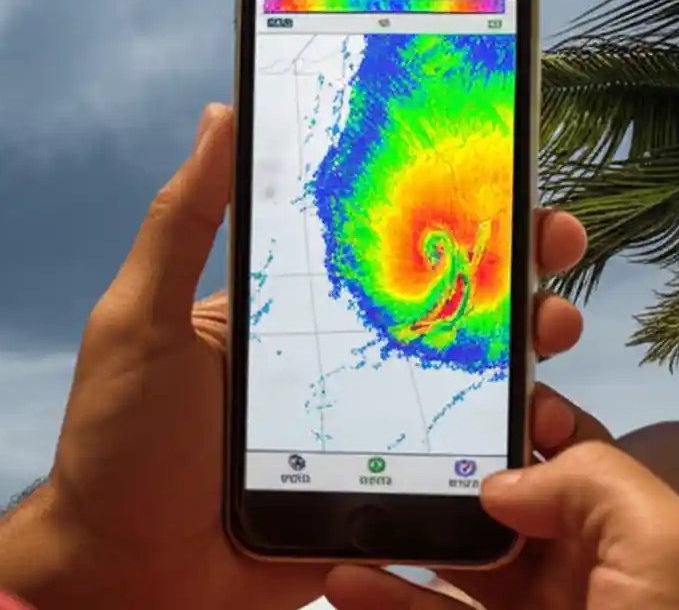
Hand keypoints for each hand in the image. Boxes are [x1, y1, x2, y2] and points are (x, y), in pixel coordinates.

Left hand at [31, 103, 589, 608]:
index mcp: (288, 310)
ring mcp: (367, 425)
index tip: (500, 172)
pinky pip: (456, 456)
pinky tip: (541, 417)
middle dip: (506, 265)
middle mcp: (338, 358)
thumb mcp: (142, 320)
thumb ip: (183, 223)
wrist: (127, 576)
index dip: (434, 204)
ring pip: (463, 374)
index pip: (378, 242)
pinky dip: (506, 436)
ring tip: (554, 328)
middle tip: (553, 236)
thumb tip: (223, 114)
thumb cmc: (123, 444)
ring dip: (522, 342)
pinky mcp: (382, 487)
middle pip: (439, 300)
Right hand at [322, 390, 678, 609]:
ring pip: (453, 566)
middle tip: (377, 442)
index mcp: (629, 532)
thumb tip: (502, 480)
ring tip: (341, 514)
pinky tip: (341, 583)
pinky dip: (385, 600)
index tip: (456, 391)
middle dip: (442, 471)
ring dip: (398, 539)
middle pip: (499, 503)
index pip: (570, 453)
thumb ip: (592, 479)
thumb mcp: (666, 543)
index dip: (519, 419)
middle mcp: (578, 572)